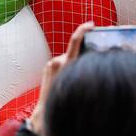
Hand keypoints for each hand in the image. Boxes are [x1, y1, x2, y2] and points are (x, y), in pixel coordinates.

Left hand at [27, 21, 92, 135]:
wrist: (45, 111)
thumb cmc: (63, 99)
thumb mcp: (76, 81)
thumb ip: (80, 67)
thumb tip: (85, 59)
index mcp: (65, 64)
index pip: (75, 41)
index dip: (83, 29)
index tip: (91, 24)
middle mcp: (57, 61)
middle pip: (74, 52)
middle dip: (80, 57)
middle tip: (82, 71)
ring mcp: (51, 63)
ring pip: (68, 59)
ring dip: (72, 65)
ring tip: (70, 81)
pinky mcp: (48, 66)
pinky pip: (61, 63)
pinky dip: (65, 68)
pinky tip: (63, 81)